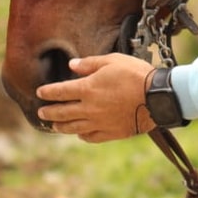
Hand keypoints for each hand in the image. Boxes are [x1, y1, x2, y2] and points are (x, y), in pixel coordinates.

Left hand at [35, 53, 156, 141]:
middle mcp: (89, 108)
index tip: (40, 93)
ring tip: (54, 127)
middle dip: (49, 112)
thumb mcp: (113, 61)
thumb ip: (90, 64)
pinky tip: (79, 134)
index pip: (60, 91)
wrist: (157, 97)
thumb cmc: (136, 74)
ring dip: (61, 126)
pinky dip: (82, 135)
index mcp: (88, 88)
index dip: (48, 92)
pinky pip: (90, 137)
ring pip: (73, 127)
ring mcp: (99, 122)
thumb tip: (72, 65)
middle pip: (62, 112)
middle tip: (41, 113)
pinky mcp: (111, 132)